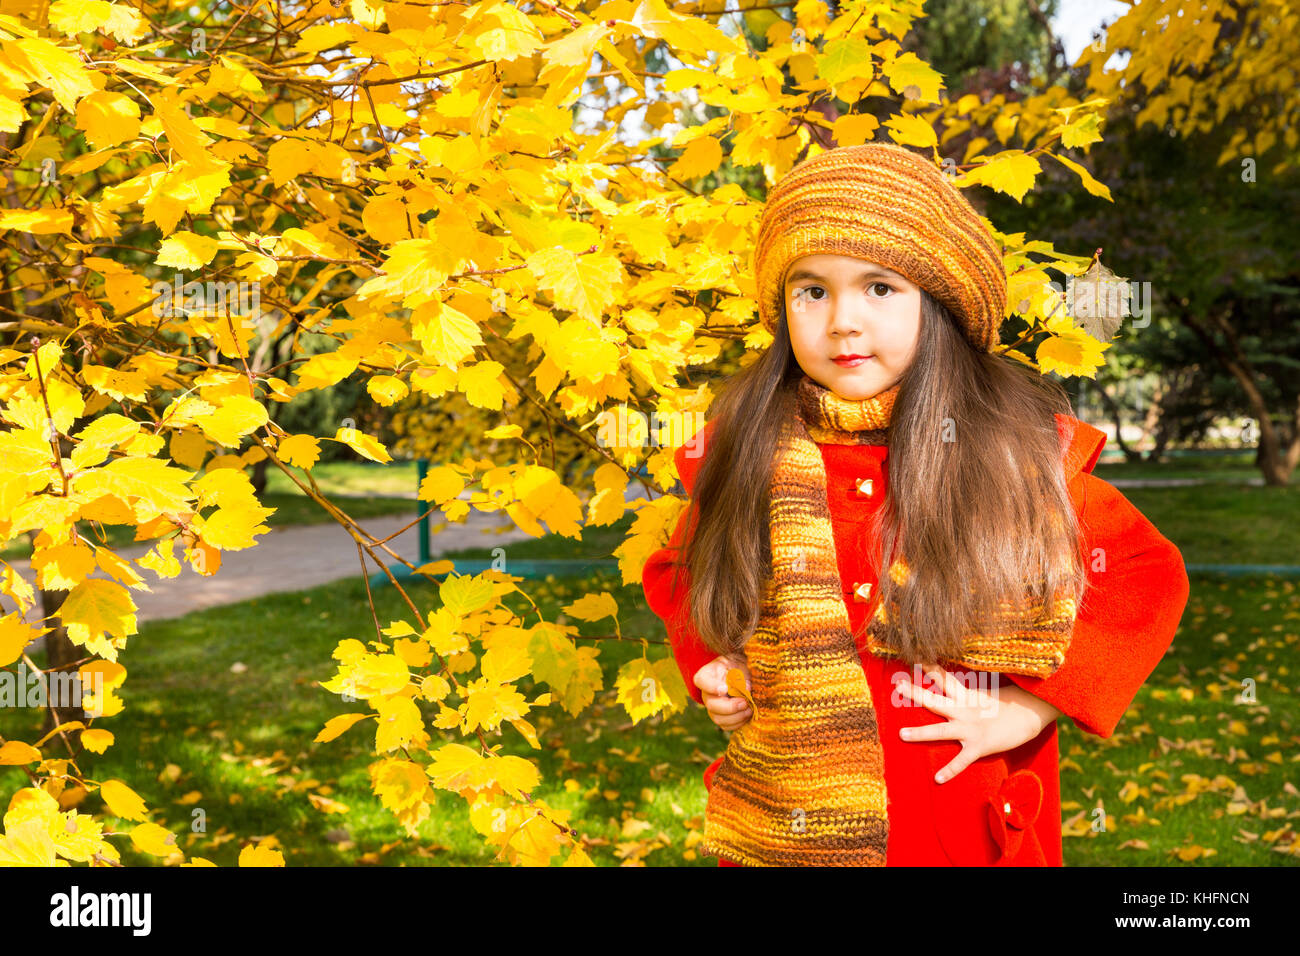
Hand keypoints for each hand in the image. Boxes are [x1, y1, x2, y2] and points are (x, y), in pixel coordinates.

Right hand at [695, 654, 751, 732]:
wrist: (739, 675)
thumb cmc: (738, 667)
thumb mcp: (739, 665)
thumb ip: (741, 676)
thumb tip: (746, 689)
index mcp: (707, 675)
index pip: (702, 680)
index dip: (711, 687)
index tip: (724, 689)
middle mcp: (706, 693)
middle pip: (711, 704)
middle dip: (730, 707)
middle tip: (744, 702)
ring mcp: (712, 707)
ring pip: (718, 718)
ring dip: (736, 717)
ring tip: (749, 709)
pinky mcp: (720, 717)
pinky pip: (725, 726)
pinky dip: (738, 723)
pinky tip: (747, 715)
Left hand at [894, 663, 1061, 783]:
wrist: (1031, 715)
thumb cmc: (1006, 704)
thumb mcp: (983, 693)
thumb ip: (965, 690)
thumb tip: (953, 682)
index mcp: (965, 695)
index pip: (943, 677)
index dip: (927, 667)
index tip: (912, 655)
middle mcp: (964, 710)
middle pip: (934, 700)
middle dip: (915, 693)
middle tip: (897, 686)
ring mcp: (970, 728)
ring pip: (940, 731)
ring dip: (920, 733)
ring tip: (901, 734)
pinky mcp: (979, 746)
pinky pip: (961, 761)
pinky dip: (950, 771)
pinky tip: (937, 779)